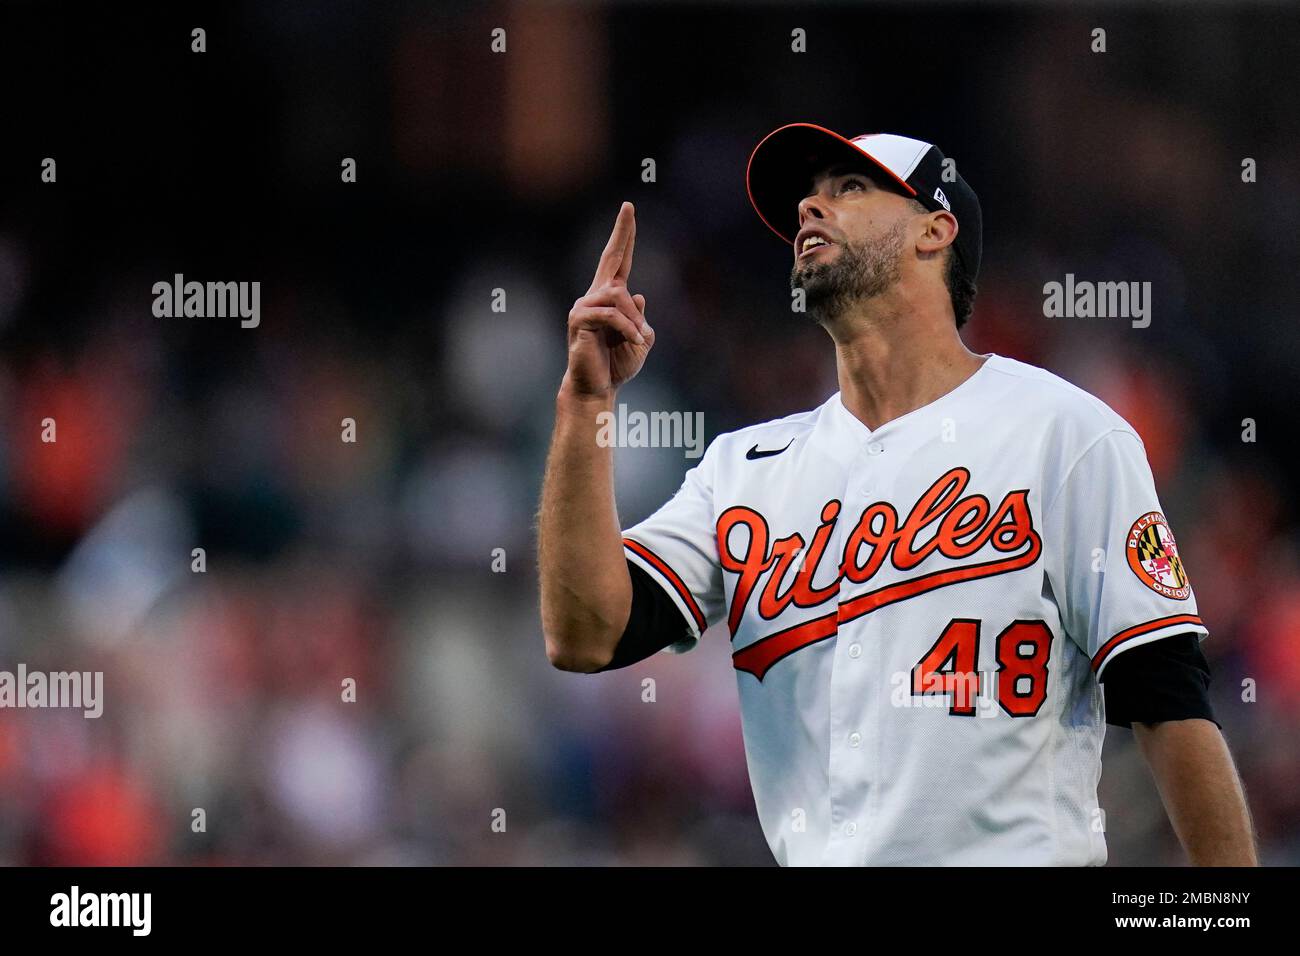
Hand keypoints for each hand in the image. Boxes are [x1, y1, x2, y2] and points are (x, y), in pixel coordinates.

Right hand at [562, 202, 653, 398]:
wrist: (596, 388)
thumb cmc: (616, 365)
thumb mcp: (641, 342)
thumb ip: (641, 321)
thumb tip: (639, 296)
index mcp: (610, 298)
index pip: (618, 261)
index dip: (624, 236)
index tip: (628, 209)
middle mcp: (594, 296)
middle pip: (610, 259)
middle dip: (621, 232)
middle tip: (629, 206)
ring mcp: (584, 306)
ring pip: (619, 297)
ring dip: (634, 321)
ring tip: (637, 341)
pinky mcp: (579, 320)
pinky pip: (611, 314)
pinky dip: (628, 329)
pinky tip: (635, 342)